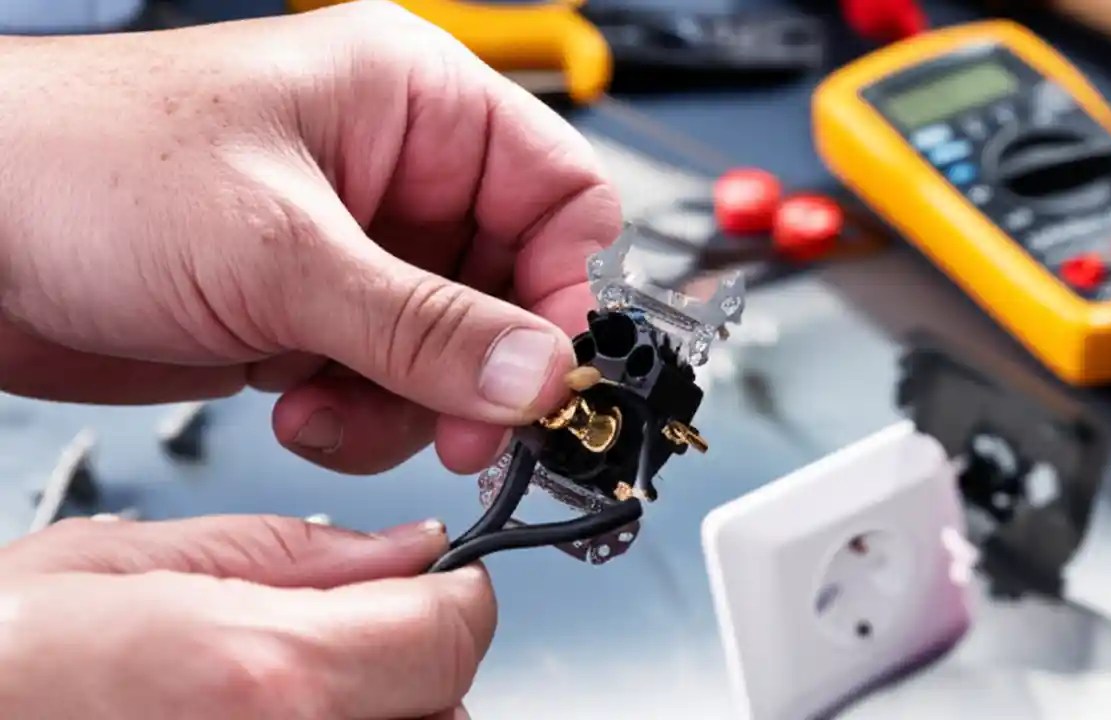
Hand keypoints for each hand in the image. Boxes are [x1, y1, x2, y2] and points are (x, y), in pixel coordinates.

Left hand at [0, 0, 620, 474]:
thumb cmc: (82, 166)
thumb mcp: (279, 251)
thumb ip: (425, 324)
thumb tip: (540, 375)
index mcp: (413, 104)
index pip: (561, 195)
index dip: (566, 290)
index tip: (545, 373)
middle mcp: (398, 175)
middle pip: (515, 287)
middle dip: (484, 368)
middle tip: (462, 427)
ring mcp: (357, 250)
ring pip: (455, 352)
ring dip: (409, 402)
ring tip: (332, 405)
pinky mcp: (316, 313)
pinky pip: (391, 383)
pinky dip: (361, 415)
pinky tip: (297, 405)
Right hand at [0, 514, 493, 718]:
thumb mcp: (119, 566)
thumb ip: (285, 554)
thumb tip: (404, 549)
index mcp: (263, 679)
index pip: (454, 630)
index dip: (444, 594)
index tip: (417, 584)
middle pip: (446, 704)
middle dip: (405, 663)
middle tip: (321, 645)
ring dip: (376, 717)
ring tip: (263, 699)